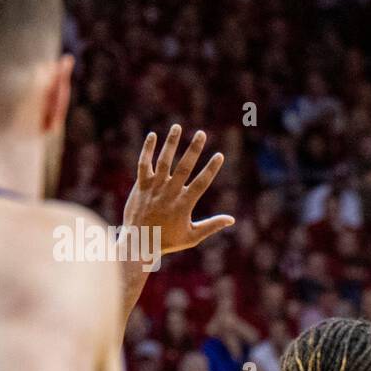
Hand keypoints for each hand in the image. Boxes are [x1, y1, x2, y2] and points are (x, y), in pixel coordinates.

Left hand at [123, 125, 234, 256]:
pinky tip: (153, 136)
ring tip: (177, 127)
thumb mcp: (192, 237)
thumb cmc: (167, 241)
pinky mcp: (141, 186)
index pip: (201, 183)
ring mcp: (154, 188)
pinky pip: (144, 164)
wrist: (139, 243)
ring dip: (171, 143)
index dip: (211, 169)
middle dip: (194, 149)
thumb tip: (231, 220)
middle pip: (184, 167)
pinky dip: (148, 150)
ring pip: (164, 161)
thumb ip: (211, 226)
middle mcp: (169, 193)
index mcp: (184, 205)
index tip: (219, 155)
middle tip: (201, 133)